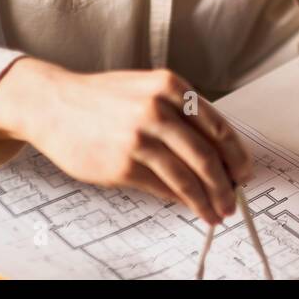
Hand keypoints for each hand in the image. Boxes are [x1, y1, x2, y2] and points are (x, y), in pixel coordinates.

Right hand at [0, 58, 252, 224]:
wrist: (53, 104)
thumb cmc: (104, 98)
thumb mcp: (148, 88)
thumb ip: (182, 113)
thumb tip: (218, 152)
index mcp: (171, 86)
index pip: (218, 127)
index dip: (237, 155)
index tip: (245, 172)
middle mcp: (157, 110)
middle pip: (207, 156)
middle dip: (226, 184)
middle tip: (235, 199)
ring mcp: (139, 139)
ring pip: (187, 178)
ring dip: (207, 200)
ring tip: (216, 212)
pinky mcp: (121, 166)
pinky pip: (161, 188)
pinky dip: (180, 200)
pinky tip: (189, 205)